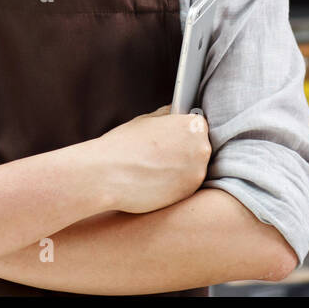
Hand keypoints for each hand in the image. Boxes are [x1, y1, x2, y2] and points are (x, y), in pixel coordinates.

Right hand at [93, 105, 210, 214]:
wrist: (107, 175)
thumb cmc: (124, 145)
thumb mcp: (147, 120)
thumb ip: (167, 116)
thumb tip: (176, 113)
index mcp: (193, 126)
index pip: (198, 125)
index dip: (183, 131)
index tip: (173, 137)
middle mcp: (201, 149)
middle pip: (199, 147)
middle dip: (185, 150)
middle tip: (162, 154)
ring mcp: (196, 174)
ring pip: (193, 168)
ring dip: (181, 168)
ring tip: (157, 168)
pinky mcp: (188, 194)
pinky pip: (186, 186)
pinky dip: (175, 184)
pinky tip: (156, 181)